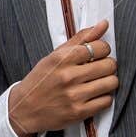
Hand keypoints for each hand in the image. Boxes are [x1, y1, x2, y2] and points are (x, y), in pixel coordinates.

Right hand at [8, 19, 117, 136]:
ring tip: (97, 82)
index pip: (99, 47)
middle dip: (107, 65)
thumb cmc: (40, 80)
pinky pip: (106, 101)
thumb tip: (103, 24)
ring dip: (108, 81)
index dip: (103, 49)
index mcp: (62, 59)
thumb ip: (81, 39)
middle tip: (99, 69)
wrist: (24, 109)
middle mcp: (69, 76)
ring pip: (112, 83)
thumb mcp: (55, 55)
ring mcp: (74, 96)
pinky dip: (104, 98)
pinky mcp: (79, 112)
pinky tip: (94, 95)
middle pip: (109, 65)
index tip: (98, 54)